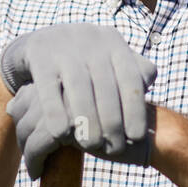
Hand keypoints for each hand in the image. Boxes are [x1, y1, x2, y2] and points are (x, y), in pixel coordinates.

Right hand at [0, 23, 156, 161]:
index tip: (136, 136)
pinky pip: (48, 86)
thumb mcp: (109, 61)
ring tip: (91, 145)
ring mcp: (64, 45)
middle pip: (105, 84)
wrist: (42, 41)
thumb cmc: (85, 61)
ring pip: (79, 86)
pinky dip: (55, 110)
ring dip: (87, 118)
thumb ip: (133, 72)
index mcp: (113, 42)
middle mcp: (91, 39)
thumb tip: (148, 87)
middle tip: (114, 147)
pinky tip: (61, 133)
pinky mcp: (39, 54)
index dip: (135, 108)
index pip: (130, 77)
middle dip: (112, 119)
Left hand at [6, 84, 156, 177]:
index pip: (28, 95)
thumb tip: (10, 104)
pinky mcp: (70, 125)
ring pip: (28, 126)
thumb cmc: (115, 122)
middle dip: (23, 135)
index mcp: (68, 71)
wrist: (148, 135)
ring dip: (28, 150)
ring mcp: (66, 101)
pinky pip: (38, 143)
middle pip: (25, 110)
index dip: (24, 119)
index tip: (30, 139)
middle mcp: (65, 81)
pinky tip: (37, 173)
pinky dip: (34, 161)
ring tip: (34, 165)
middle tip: (30, 154)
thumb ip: (49, 101)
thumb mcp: (80, 108)